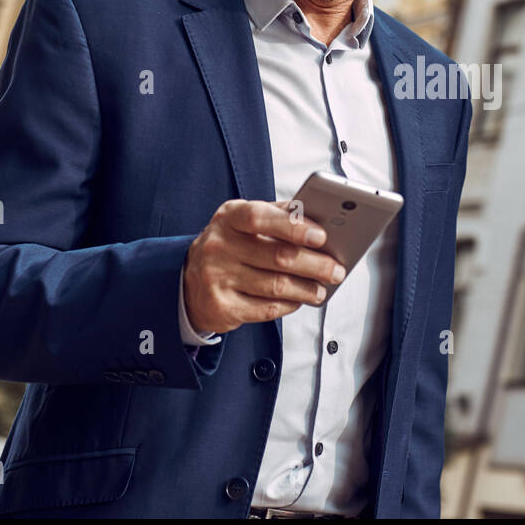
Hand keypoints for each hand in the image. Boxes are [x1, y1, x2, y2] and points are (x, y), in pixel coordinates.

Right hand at [182, 199, 345, 333]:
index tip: (322, 236)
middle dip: (315, 265)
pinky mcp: (222, 308)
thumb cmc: (230, 245)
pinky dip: (290, 305)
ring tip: (322, 289)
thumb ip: (279, 215)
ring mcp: (217, 279)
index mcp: (228, 217)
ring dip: (307, 289)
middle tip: (337, 270)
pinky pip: (267, 309)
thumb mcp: (244, 221)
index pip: (260, 217)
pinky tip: (300, 300)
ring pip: (276, 286)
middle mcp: (218, 246)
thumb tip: (320, 219)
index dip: (293, 226)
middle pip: (278, 257)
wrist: (188, 282)